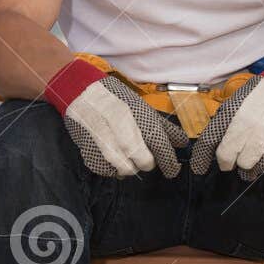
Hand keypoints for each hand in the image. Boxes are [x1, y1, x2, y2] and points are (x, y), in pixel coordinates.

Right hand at [44, 58, 187, 178]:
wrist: (80, 92)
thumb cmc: (114, 98)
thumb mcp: (143, 107)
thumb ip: (164, 128)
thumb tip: (183, 142)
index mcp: (144, 125)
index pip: (163, 153)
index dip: (170, 165)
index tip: (172, 170)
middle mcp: (129, 140)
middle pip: (146, 165)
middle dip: (146, 161)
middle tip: (143, 155)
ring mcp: (110, 150)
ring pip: (127, 171)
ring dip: (129, 165)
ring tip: (124, 152)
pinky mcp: (93, 156)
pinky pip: (109, 172)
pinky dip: (112, 167)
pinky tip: (110, 153)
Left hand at [190, 58, 263, 180]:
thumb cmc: (262, 93)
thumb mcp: (237, 101)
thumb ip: (225, 122)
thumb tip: (215, 143)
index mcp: (229, 113)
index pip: (208, 141)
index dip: (201, 158)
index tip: (200, 169)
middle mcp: (243, 126)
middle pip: (225, 158)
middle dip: (226, 163)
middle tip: (229, 163)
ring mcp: (260, 138)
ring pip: (244, 166)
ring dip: (245, 164)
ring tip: (250, 156)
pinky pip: (263, 166)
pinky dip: (262, 164)